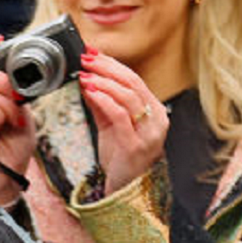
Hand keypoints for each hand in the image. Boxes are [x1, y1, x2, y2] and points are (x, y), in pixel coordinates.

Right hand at [0, 32, 36, 205]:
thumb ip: (15, 88)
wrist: (8, 173)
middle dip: (3, 82)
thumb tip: (18, 74)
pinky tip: (4, 128)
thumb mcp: (21, 107)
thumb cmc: (13, 142)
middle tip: (18, 98)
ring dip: (8, 106)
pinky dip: (1, 116)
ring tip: (15, 121)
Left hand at [75, 49, 166, 194]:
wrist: (125, 189)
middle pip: (132, 83)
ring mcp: (148, 133)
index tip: (92, 53)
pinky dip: (104, 100)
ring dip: (103, 81)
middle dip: (106, 67)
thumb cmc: (120, 157)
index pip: (134, 79)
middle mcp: (156, 119)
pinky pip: (120, 116)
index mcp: (153, 111)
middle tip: (86, 58)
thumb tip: (87, 80)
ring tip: (85, 74)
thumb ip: (101, 104)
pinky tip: (91, 92)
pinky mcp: (135, 145)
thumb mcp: (110, 125)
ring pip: (128, 96)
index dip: (112, 64)